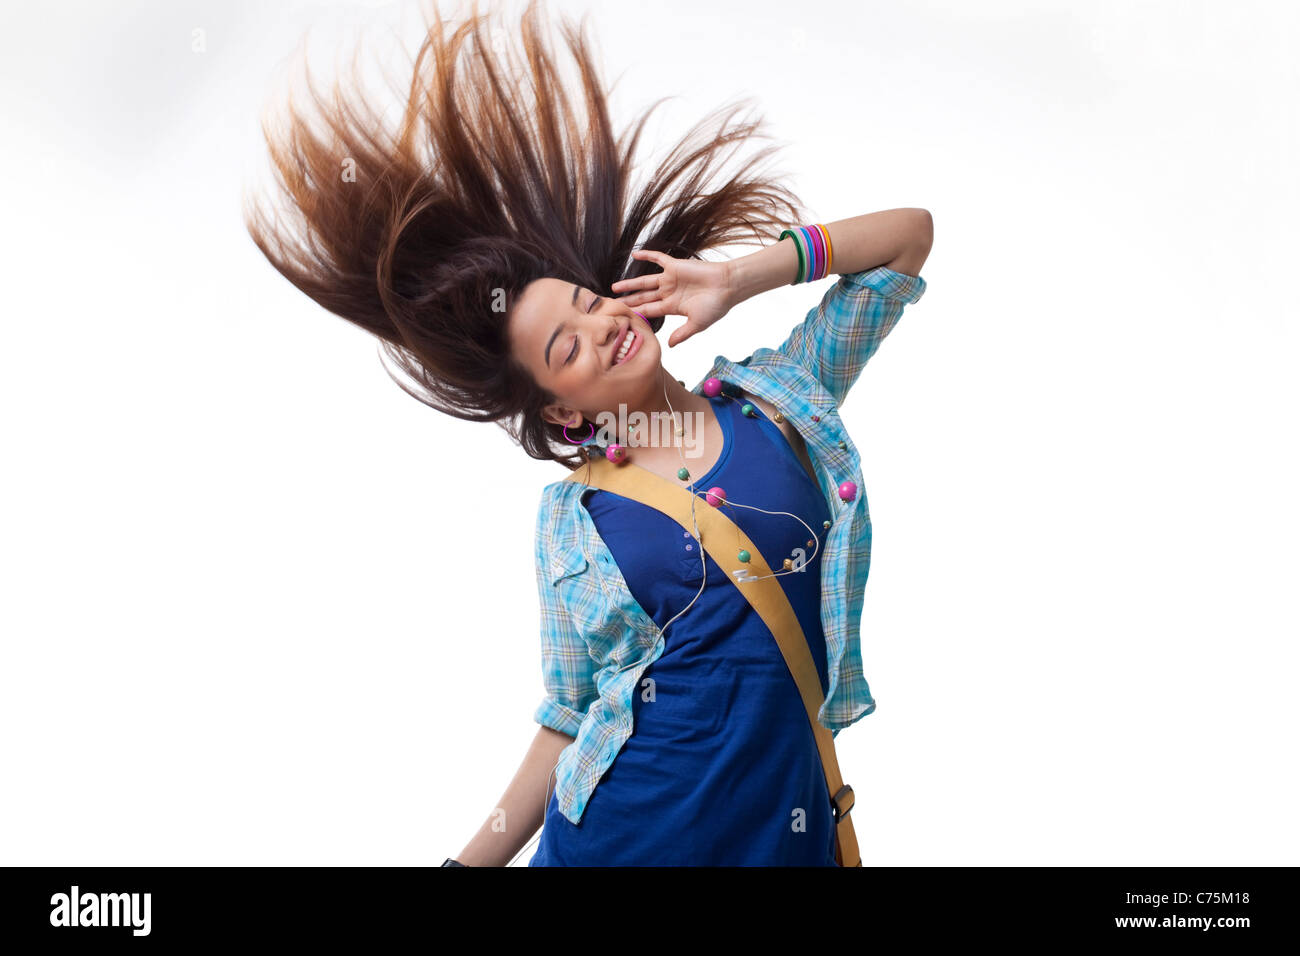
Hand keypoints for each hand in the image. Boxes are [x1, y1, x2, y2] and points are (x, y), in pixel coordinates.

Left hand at [610, 249, 733, 347]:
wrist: (728, 286)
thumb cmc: (716, 306)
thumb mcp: (697, 324)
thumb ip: (682, 333)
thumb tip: (670, 346)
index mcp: (673, 307)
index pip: (649, 311)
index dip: (636, 314)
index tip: (621, 318)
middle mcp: (669, 293)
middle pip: (643, 298)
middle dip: (628, 301)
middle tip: (611, 305)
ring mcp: (671, 279)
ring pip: (645, 282)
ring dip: (630, 284)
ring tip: (614, 287)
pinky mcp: (676, 266)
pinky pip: (658, 259)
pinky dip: (647, 256)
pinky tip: (634, 255)